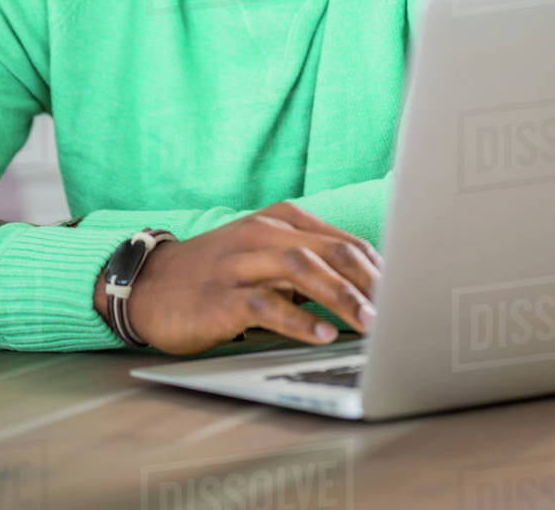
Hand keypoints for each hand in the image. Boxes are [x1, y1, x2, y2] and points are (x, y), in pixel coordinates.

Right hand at [93, 201, 381, 355]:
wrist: (151, 285)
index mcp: (280, 220)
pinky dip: (297, 318)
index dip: (376, 266)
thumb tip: (363, 288)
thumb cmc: (217, 273)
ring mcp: (241, 263)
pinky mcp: (222, 296)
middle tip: (396, 308)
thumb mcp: (264, 255)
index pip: (342, 239)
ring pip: (301, 269)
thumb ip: (306, 263)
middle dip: (368, 279)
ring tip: (368, 321)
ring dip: (340, 295)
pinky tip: (320, 334)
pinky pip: (266, 304)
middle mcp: (263, 233)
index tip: (403, 291)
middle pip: (329, 249)